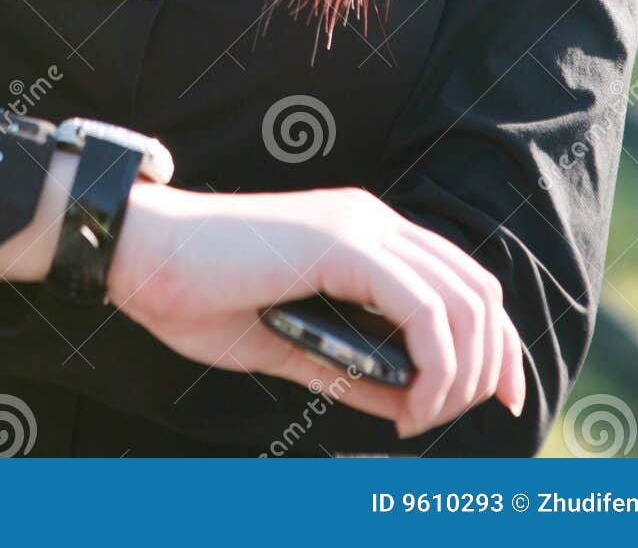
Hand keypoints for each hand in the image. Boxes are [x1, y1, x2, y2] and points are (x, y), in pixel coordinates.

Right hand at [108, 182, 525, 439]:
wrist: (142, 253)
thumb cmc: (198, 294)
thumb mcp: (289, 342)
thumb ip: (350, 367)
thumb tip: (407, 402)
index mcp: (363, 232)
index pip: (461, 279)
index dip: (492, 341)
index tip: (495, 397)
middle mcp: (372, 220)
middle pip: (478, 290)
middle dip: (491, 363)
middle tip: (466, 416)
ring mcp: (361, 226)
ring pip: (463, 302)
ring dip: (461, 375)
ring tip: (423, 418)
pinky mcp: (343, 244)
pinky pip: (426, 311)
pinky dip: (434, 368)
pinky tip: (409, 407)